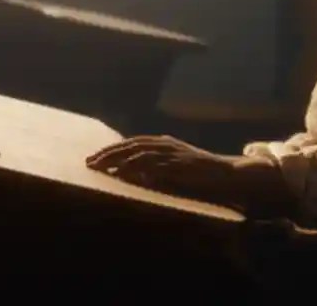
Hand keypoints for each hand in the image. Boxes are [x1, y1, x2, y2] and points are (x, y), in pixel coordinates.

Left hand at [85, 135, 289, 214]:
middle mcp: (166, 144)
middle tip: (89, 162)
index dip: (112, 149)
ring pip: (138, 152)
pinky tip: (123, 173)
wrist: (226, 173)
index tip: (94, 158)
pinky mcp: (178, 163)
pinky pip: (153, 164)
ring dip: (117, 159)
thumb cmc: (200, 174)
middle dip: (108, 153)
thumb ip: (156, 167)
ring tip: (100, 168)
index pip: (132, 142)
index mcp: (164, 142)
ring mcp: (172, 152)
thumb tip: (134, 174)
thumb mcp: (175, 167)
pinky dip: (136, 167)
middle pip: (130, 144)